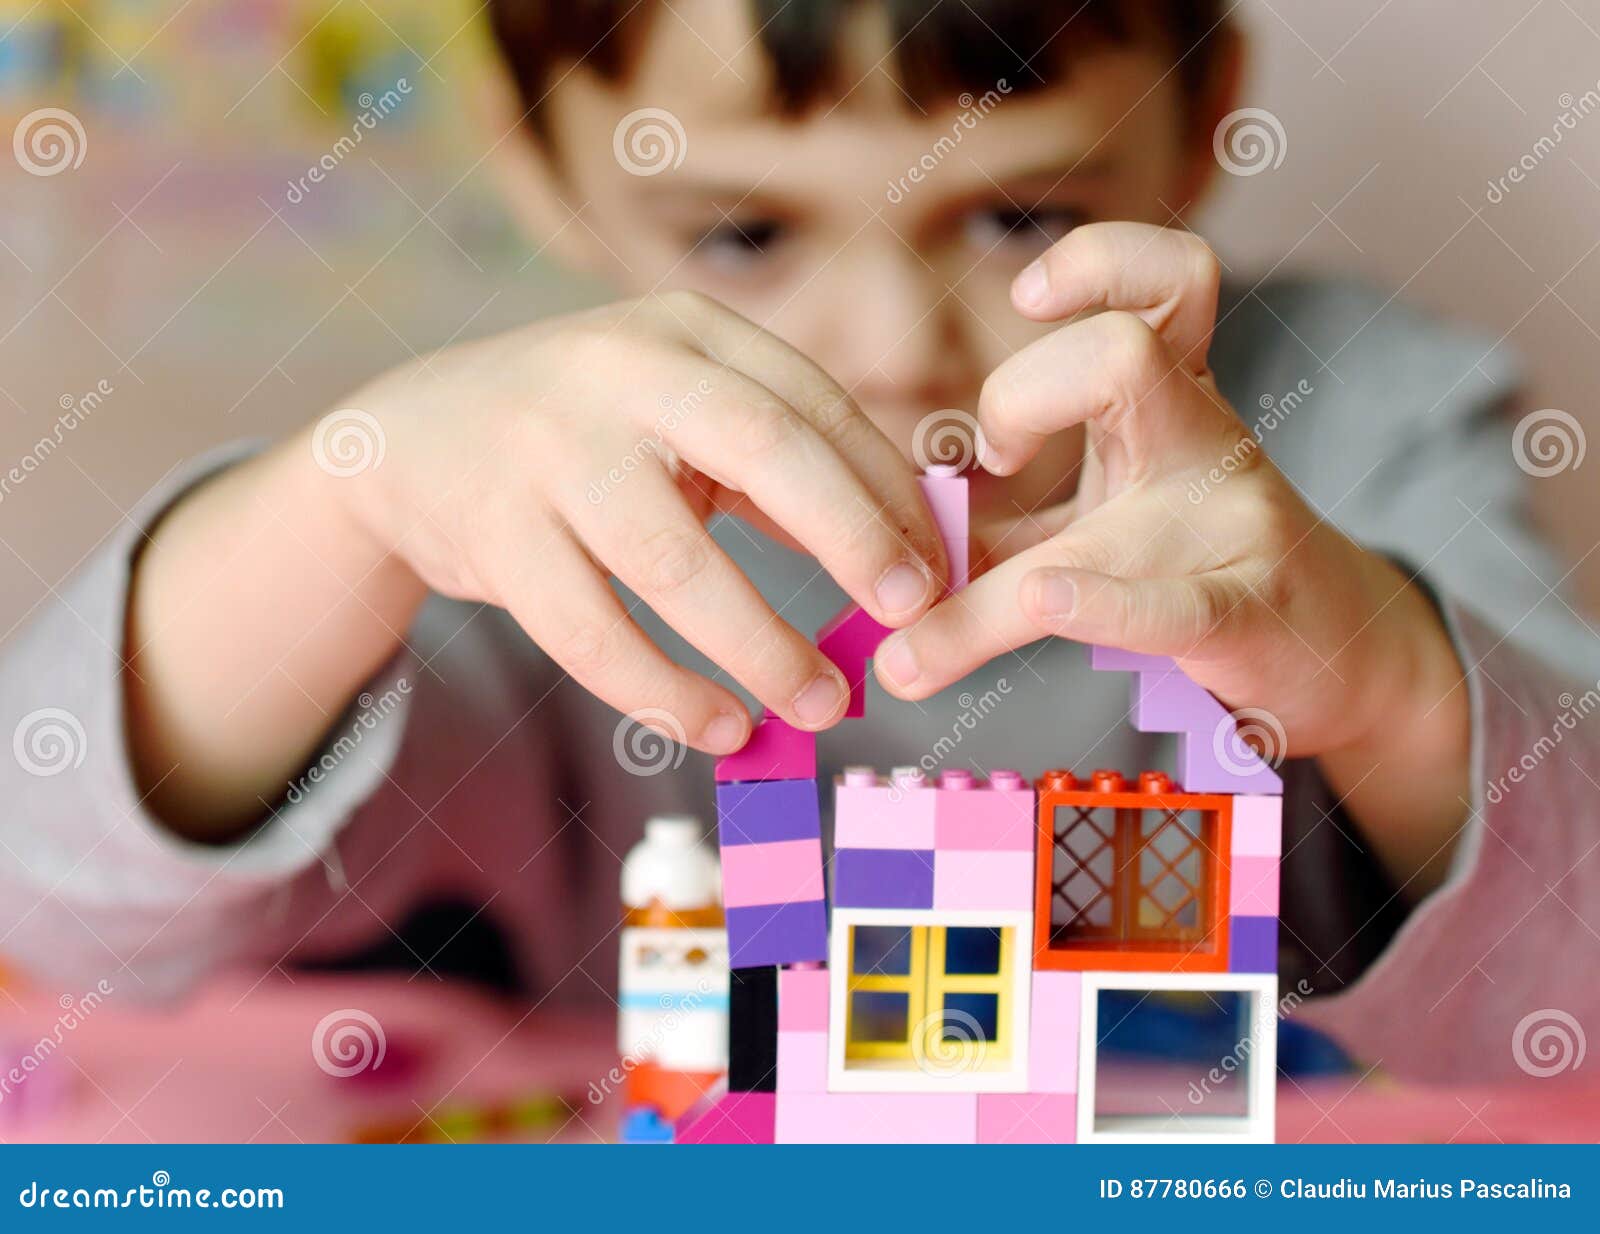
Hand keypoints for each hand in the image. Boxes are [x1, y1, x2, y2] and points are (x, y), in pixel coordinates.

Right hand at [331, 291, 946, 753]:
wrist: (411, 439)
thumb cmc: (586, 433)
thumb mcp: (676, 407)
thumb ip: (778, 458)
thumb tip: (904, 549)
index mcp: (686, 333)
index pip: (815, 406)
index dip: (886, 492)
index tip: (935, 569)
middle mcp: (619, 370)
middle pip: (765, 449)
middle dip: (852, 537)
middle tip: (910, 614)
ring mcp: (547, 450)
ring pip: (673, 563)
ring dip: (761, 646)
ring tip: (821, 705)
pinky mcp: (494, 533)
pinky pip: (591, 633)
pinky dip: (663, 692)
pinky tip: (718, 726)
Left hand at [872, 223, 1467, 875]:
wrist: (1333, 654)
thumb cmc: (1192, 573)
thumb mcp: (1085, 540)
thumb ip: (984, 545)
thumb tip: (869, 569)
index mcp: (1166, 402)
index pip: (1163, 275)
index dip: (1093, 262)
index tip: (1026, 297)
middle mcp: (1203, 439)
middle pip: (1129, 346)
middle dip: (1025, 390)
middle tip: (992, 457)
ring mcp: (1233, 523)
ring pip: (1155, 465)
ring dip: (1043, 534)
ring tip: (1008, 577)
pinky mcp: (1247, 612)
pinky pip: (1178, 601)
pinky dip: (1105, 603)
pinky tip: (1046, 606)